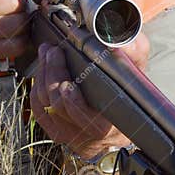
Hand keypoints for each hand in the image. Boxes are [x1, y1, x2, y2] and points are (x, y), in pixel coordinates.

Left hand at [30, 31, 149, 156]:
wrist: (118, 124)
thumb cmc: (127, 96)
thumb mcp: (136, 74)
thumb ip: (133, 54)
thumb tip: (116, 41)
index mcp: (107, 125)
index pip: (86, 118)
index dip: (74, 102)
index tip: (67, 83)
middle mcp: (84, 133)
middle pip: (59, 105)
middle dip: (54, 75)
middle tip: (54, 52)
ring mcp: (67, 133)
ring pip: (45, 104)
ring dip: (43, 75)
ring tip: (47, 53)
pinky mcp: (55, 129)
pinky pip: (38, 107)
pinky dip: (38, 86)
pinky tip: (43, 69)